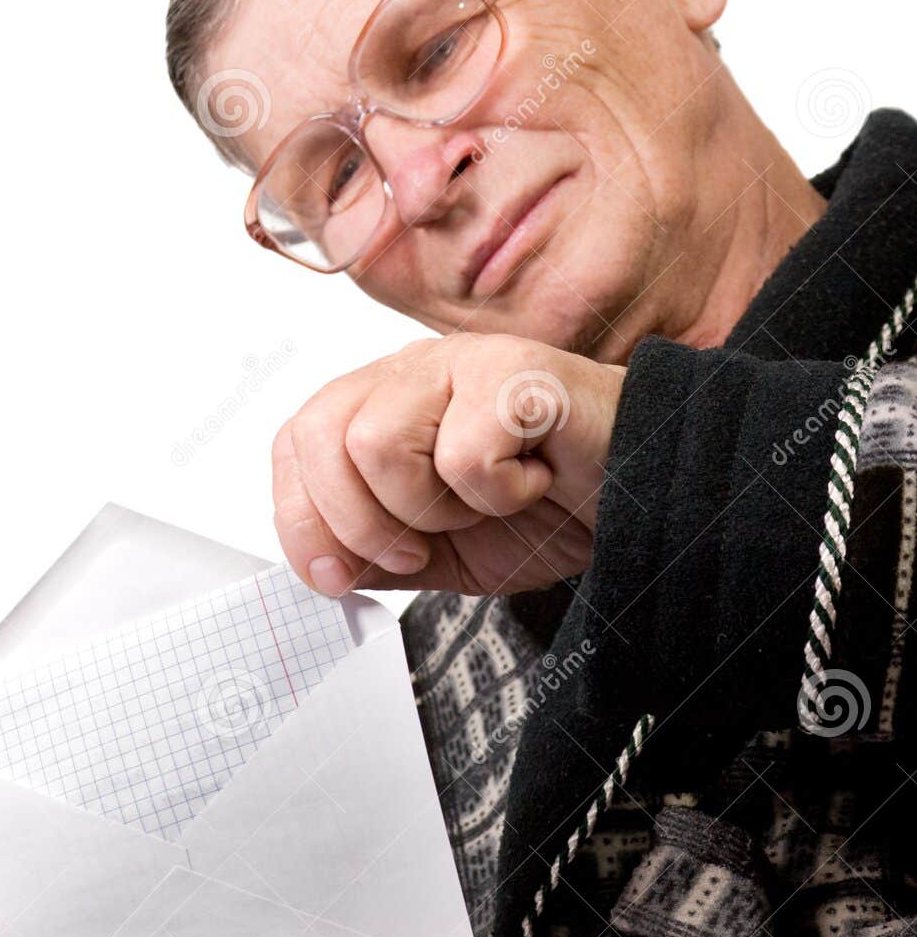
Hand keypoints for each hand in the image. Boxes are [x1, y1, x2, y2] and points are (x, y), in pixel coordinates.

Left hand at [273, 335, 624, 594]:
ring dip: (431, 506)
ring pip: (377, 443)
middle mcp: (412, 372)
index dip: (301, 517)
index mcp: (383, 404)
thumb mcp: (440, 551)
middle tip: (419, 547)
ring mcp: (461, 362)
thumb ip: (372, 553)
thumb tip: (321, 566)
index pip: (294, 443)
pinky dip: (499, 493)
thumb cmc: (549, 512)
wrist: (642, 499)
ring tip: (485, 504)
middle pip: (319, 434)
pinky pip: (463, 453)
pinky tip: (533, 481)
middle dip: (358, 521)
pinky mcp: (515, 370)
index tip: (337, 574)